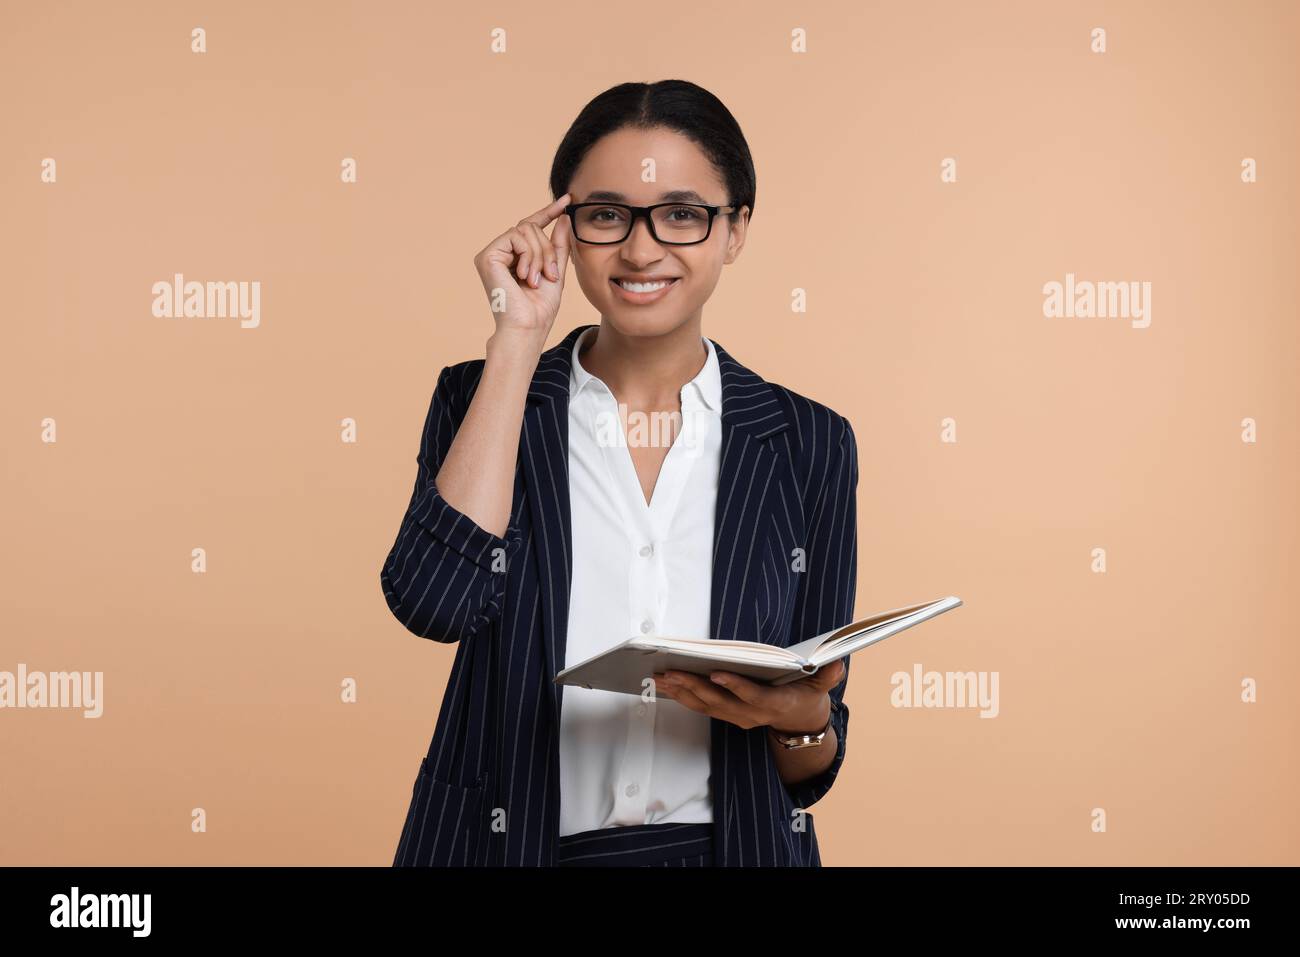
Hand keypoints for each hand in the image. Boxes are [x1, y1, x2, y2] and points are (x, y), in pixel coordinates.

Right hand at [473, 192, 572, 339]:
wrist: (528, 327)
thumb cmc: (539, 308)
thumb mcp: (555, 270)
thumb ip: (558, 245)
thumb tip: (564, 217)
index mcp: (514, 257)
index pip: (532, 227)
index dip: (549, 212)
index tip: (568, 200)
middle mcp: (500, 252)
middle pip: (531, 227)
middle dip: (547, 249)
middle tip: (550, 274)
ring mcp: (492, 253)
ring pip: (526, 230)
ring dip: (540, 254)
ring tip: (536, 279)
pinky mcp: (487, 255)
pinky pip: (516, 237)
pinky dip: (528, 256)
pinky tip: (525, 276)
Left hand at [652, 659, 845, 733]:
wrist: (800, 722)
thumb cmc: (807, 696)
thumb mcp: (821, 686)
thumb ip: (827, 675)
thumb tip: (837, 661)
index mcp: (774, 704)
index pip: (753, 696)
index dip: (735, 686)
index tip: (716, 673)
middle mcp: (751, 714)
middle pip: (719, 702)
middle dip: (693, 686)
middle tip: (671, 671)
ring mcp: (736, 717)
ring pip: (705, 706)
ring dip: (681, 692)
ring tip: (660, 676)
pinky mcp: (726, 715)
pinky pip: (701, 707)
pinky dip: (682, 696)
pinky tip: (666, 684)